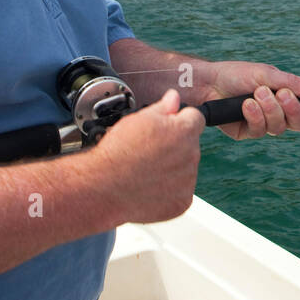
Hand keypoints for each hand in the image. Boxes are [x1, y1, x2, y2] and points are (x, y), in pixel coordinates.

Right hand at [95, 89, 203, 223]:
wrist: (103, 187)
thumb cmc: (119, 153)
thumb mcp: (139, 119)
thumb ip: (163, 107)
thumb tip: (173, 98)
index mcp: (185, 132)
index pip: (195, 117)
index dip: (180, 119)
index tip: (168, 125)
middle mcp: (192, 156)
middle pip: (190, 144)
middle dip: (175, 144)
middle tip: (150, 149)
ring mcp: (188, 181)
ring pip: (185, 168)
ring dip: (172, 168)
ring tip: (146, 169)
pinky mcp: (181, 202)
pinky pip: (180, 192)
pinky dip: (168, 191)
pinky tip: (148, 186)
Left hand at [196, 61, 299, 139]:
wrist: (209, 82)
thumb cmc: (238, 74)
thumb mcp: (265, 74)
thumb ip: (289, 82)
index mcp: (286, 98)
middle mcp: (278, 113)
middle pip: (299, 124)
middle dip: (293, 110)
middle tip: (282, 95)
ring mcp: (263, 124)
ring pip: (279, 128)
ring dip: (270, 110)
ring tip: (257, 93)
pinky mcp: (248, 132)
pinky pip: (260, 130)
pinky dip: (255, 116)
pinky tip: (246, 105)